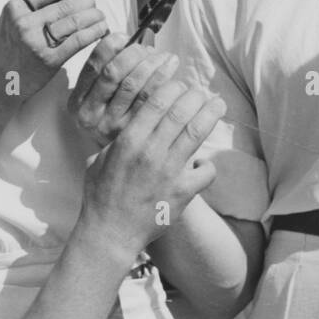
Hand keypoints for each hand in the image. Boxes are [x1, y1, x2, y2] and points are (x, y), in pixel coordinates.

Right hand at [0, 0, 106, 118]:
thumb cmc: (6, 50)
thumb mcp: (10, 21)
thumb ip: (31, 6)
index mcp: (15, 8)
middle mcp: (24, 22)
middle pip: (68, 3)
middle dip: (87, 1)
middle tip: (93, 5)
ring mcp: (36, 42)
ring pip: (76, 20)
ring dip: (95, 16)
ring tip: (100, 17)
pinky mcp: (49, 60)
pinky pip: (79, 40)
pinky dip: (95, 32)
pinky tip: (101, 30)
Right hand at [67, 32, 179, 146]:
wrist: (119, 179)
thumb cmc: (114, 130)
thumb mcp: (99, 106)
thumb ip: (109, 77)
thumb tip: (133, 42)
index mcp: (78, 104)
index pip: (94, 66)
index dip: (111, 46)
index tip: (126, 36)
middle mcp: (91, 116)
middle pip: (115, 72)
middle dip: (136, 54)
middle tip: (152, 50)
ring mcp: (112, 127)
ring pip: (136, 85)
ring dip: (156, 66)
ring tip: (169, 60)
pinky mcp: (136, 135)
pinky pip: (153, 102)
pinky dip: (167, 84)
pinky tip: (177, 79)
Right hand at [77, 78, 225, 259]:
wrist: (110, 233)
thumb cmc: (100, 195)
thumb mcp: (99, 158)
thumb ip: (117, 139)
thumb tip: (132, 122)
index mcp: (128, 140)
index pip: (156, 102)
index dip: (172, 88)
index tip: (179, 85)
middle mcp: (150, 152)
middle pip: (181, 111)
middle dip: (195, 96)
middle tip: (202, 92)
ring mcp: (169, 172)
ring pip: (197, 133)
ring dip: (210, 114)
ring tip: (218, 105)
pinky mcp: (183, 193)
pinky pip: (206, 171)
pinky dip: (208, 165)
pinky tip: (203, 165)